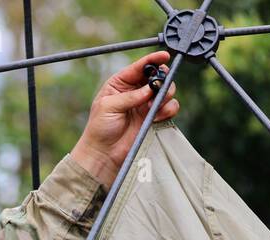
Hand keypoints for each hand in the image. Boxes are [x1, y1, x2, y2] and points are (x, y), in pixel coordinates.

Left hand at [71, 51, 180, 188]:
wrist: (104, 153)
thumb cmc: (100, 128)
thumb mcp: (109, 106)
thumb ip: (130, 96)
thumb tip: (150, 89)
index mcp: (120, 83)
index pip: (140, 67)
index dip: (153, 60)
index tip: (164, 56)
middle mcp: (135, 91)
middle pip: (157, 76)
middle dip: (162, 78)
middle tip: (160, 86)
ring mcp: (145, 104)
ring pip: (166, 91)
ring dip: (165, 95)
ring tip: (155, 104)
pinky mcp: (153, 117)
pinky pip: (169, 108)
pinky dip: (168, 109)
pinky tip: (158, 115)